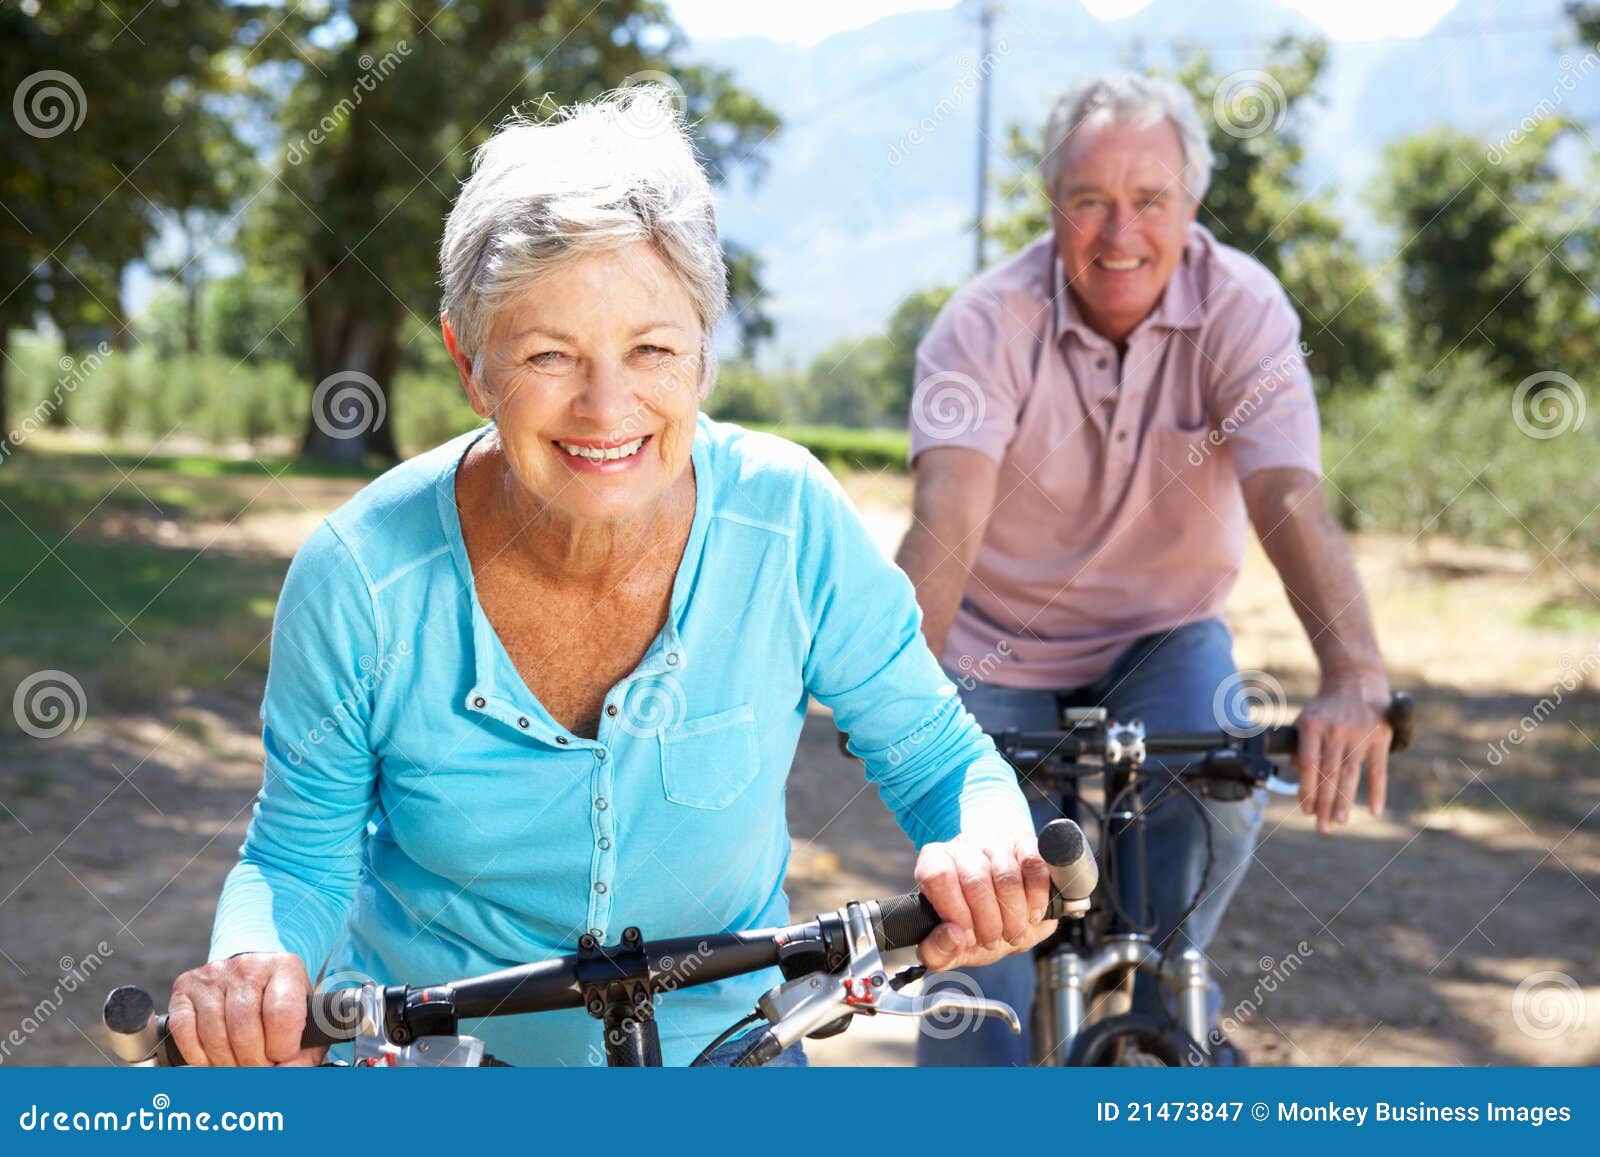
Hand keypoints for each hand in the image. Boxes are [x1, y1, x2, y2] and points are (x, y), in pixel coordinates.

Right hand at [168, 953, 325, 1066]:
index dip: (282, 1047)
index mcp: (284, 967)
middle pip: (244, 1028)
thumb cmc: (279, 1005)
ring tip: (239, 1067)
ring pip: (215, 1034)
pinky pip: (184, 1031)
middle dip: (253, 1062)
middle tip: (259, 1069)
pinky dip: (198, 1056)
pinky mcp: (186, 987)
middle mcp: (247, 966)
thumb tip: (288, 1074)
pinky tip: (213, 1062)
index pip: (282, 1014)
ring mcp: (213, 974)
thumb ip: (303, 1052)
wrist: (253, 978)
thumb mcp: (303, 1020)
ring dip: (226, 1063)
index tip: (282, 1059)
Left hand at [912, 830, 1057, 970]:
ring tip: (1014, 933)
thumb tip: (951, 937)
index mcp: (936, 863)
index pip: (938, 877)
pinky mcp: (1027, 843)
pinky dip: (1036, 897)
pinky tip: (1033, 914)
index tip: (968, 937)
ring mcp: (997, 842)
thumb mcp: (951, 946)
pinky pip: (1033, 865)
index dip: (955, 912)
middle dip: (988, 922)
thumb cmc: (975, 924)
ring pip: (1006, 876)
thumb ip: (937, 951)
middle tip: (993, 941)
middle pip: (975, 881)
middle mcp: (965, 847)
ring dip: (1014, 916)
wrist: (1006, 909)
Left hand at [1294, 673, 1391, 834]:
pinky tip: (1373, 810)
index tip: (1306, 810)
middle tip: (1322, 828)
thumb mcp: (1306, 719)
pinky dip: (1377, 791)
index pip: (1308, 765)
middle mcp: (1335, 731)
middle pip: (1328, 775)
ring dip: (1345, 802)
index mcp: (1313, 727)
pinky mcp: (1380, 738)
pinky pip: (1378, 770)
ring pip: (1350, 775)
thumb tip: (1298, 772)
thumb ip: (1300, 746)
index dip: (1307, 789)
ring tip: (1339, 822)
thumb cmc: (1326, 706)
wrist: (1355, 679)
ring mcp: (1359, 735)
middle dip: (1325, 804)